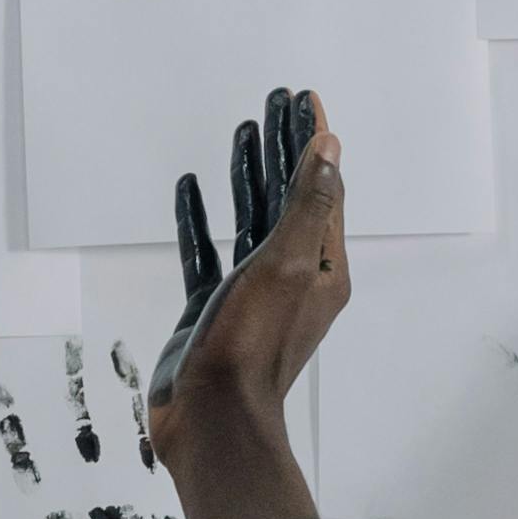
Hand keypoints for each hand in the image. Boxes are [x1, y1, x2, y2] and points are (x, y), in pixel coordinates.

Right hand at [146, 85, 347, 438]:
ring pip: (252, 219)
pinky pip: (207, 252)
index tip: (304, 100)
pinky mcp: (214, 308)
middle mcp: (293, 277)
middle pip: (290, 197)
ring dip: (248, 175)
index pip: (324, 189)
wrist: (212, 419)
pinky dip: (199, 218)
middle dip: (283, 148)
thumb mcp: (290, 266)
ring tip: (241, 131)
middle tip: (273, 101)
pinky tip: (188, 188)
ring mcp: (252, 292)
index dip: (314, 142)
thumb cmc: (253, 344)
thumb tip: (329, 148)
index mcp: (324, 268)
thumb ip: (308, 205)